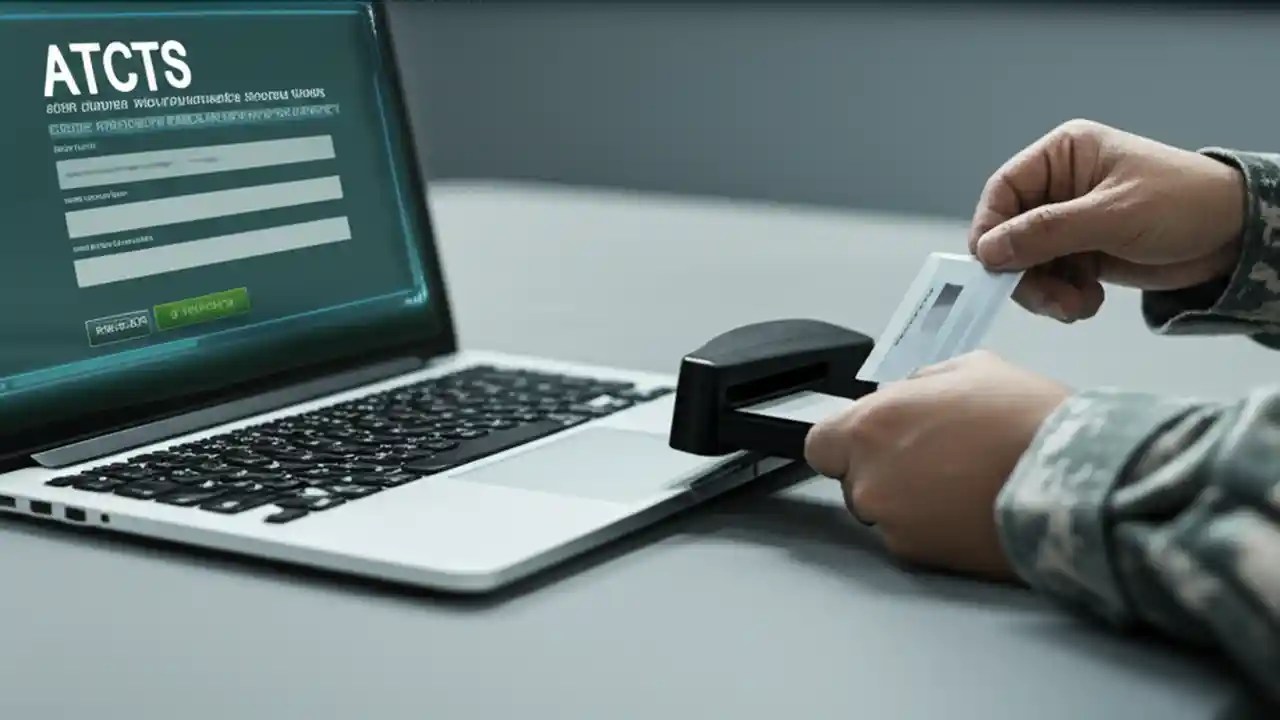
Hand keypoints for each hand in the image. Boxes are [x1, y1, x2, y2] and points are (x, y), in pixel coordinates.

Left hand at [803, 351, 1068, 579]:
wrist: (1072, 479)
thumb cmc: (1026, 417)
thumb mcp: (972, 368)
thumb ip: (921, 383)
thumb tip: (906, 397)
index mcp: (873, 424)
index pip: (821, 443)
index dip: (847, 443)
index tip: (875, 443)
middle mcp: (869, 477)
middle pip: (854, 479)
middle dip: (885, 471)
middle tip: (936, 462)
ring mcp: (891, 521)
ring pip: (884, 512)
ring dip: (910, 503)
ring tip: (962, 487)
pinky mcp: (918, 556)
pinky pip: (913, 539)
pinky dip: (934, 530)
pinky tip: (971, 511)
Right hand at [968, 118, 1245, 322]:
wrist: (1236, 235)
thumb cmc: (1181, 204)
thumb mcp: (1113, 215)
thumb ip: (1047, 232)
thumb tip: (988, 251)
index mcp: (1062, 156)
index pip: (1004, 190)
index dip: (991, 229)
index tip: (992, 267)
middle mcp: (1058, 186)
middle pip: (1010, 233)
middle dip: (1024, 271)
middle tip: (1048, 300)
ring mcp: (1069, 222)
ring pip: (1027, 263)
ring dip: (1044, 291)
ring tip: (1076, 306)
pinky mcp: (1082, 252)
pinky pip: (1050, 279)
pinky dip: (1062, 297)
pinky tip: (1088, 302)